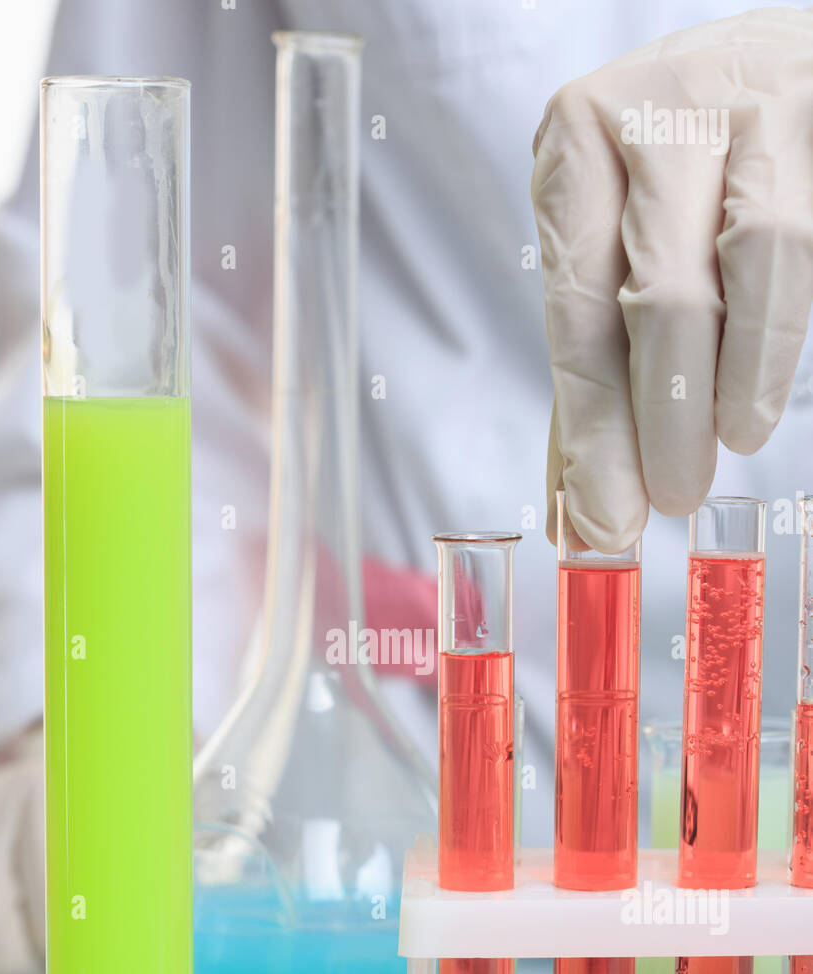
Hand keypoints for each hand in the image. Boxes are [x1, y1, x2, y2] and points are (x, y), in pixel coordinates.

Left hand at [532, 7, 812, 551]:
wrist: (761, 63)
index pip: (580, 309)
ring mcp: (755, 106)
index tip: (605, 514)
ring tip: (732, 441)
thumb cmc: (668, 176)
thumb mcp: (605, 247)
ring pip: (758, 262)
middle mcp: (662, 110)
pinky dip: (783, 337)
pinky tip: (763, 391)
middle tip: (671, 495)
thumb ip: (590, 374)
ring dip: (741, 381)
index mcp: (578, 141)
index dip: (596, 429)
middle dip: (666, 421)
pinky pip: (811, 245)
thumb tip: (582, 509)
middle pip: (664, 295)